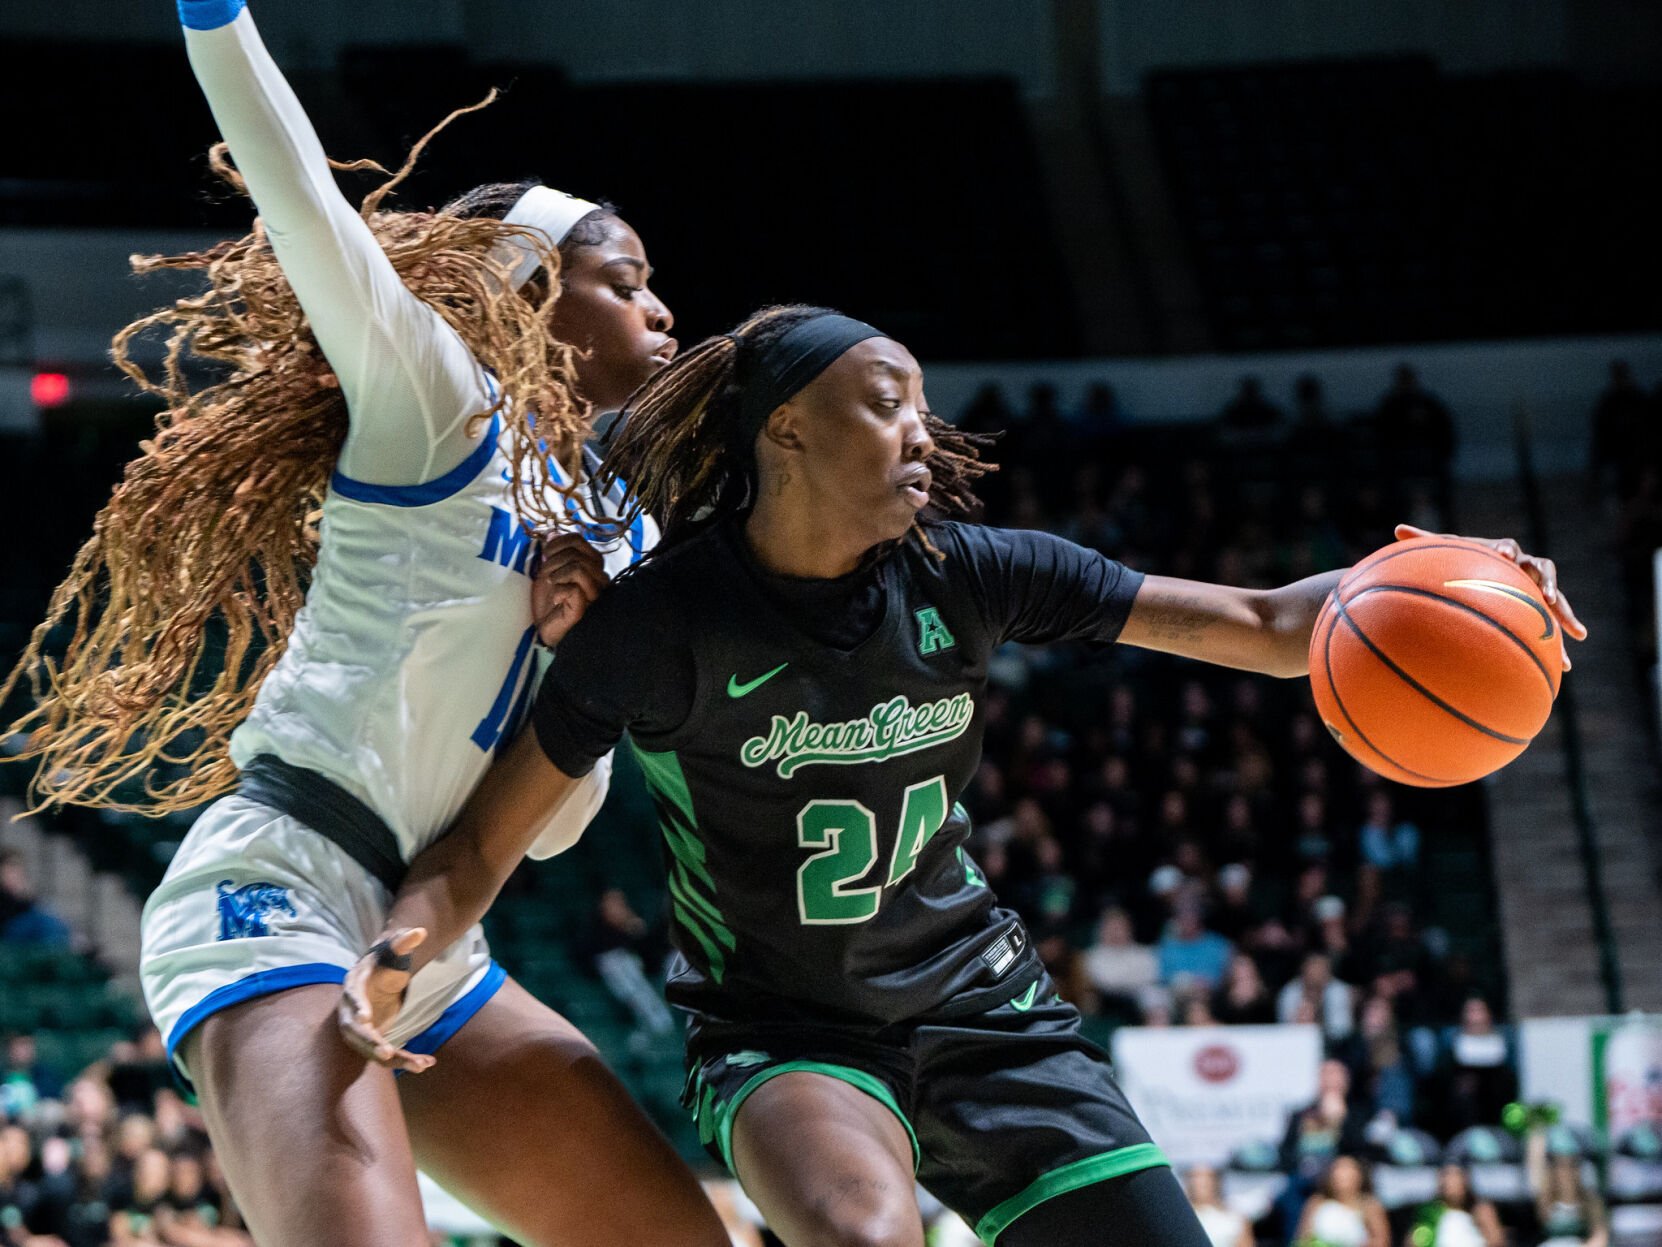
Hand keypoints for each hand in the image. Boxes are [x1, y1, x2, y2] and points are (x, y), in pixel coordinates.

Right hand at [338, 927, 434, 1072]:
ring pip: (372, 1049)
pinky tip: (426, 1063)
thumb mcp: (395, 950)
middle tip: (385, 1054)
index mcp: (354, 985)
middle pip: (357, 1031)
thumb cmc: (384, 962)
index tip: (363, 1017)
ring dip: (394, 1059)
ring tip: (420, 1065)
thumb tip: (420, 931)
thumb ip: (404, 942)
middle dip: (370, 1044)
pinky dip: (405, 1060)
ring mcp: (360, 1029)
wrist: (379, 976)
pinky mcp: (372, 1041)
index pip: (352, 996)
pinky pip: (386, 1054)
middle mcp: (351, 1011)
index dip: (356, 1006)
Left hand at [532, 532, 608, 646]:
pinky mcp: (586, 610)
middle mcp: (599, 578)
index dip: (557, 543)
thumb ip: (552, 552)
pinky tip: (556, 598)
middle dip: (553, 561)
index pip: (578, 540)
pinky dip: (559, 590)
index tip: (545, 554)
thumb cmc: (548, 601)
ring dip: (556, 574)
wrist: (544, 628)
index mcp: (591, 565)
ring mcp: (595, 594)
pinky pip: (574, 589)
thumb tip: (552, 532)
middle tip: (545, 575)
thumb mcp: (547, 570)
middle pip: (577, 553)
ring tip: (550, 584)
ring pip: (579, 567)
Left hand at [1395, 523, 1587, 669]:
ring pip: (1557, 601)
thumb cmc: (1465, 560)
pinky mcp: (1541, 611)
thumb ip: (1425, 540)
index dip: (1507, 550)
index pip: (1509, 548)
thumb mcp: (1447, 552)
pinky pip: (1552, 627)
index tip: (1504, 555)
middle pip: (1543, 571)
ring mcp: (1537, 589)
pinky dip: (1558, 645)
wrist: (1488, 573)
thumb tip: (1396, 528)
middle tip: (1547, 596)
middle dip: (1547, 584)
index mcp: (1505, 553)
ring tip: (1577, 634)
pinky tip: (1564, 667)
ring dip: (1565, 615)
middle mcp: (1526, 568)